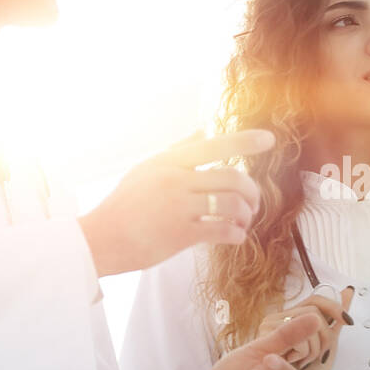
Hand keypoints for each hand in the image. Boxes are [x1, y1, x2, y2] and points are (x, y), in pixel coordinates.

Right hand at [77, 128, 273, 276]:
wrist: (100, 239)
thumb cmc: (125, 205)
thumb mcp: (146, 169)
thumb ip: (178, 151)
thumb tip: (204, 130)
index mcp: (169, 162)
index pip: (213, 145)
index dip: (244, 141)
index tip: (269, 140)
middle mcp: (175, 180)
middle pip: (231, 177)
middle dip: (252, 191)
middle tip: (254, 203)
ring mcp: (178, 207)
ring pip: (231, 204)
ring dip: (246, 214)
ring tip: (243, 222)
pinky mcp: (180, 234)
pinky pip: (222, 230)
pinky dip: (236, 234)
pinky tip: (235, 237)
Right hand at [254, 286, 354, 369]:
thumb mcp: (320, 350)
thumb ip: (333, 323)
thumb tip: (349, 291)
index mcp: (290, 319)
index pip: (317, 300)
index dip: (335, 307)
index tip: (348, 321)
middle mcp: (278, 318)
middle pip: (316, 312)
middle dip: (324, 337)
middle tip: (315, 357)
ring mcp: (269, 326)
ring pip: (308, 324)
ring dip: (312, 349)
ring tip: (300, 363)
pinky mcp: (262, 338)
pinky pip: (298, 339)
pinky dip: (301, 354)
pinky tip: (291, 363)